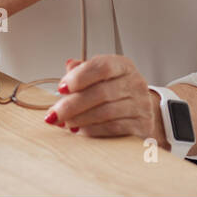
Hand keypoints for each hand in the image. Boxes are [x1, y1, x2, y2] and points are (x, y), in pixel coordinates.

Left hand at [46, 55, 162, 143]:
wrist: (139, 112)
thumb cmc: (115, 93)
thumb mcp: (100, 77)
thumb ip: (83, 71)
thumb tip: (70, 66)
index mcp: (123, 66)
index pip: (102, 66)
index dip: (80, 77)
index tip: (61, 88)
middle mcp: (135, 82)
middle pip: (101, 92)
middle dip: (73, 105)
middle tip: (54, 114)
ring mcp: (141, 104)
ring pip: (106, 112)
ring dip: (80, 119)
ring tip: (64, 123)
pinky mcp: (141, 124)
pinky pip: (113, 128)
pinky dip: (92, 130)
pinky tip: (80, 130)